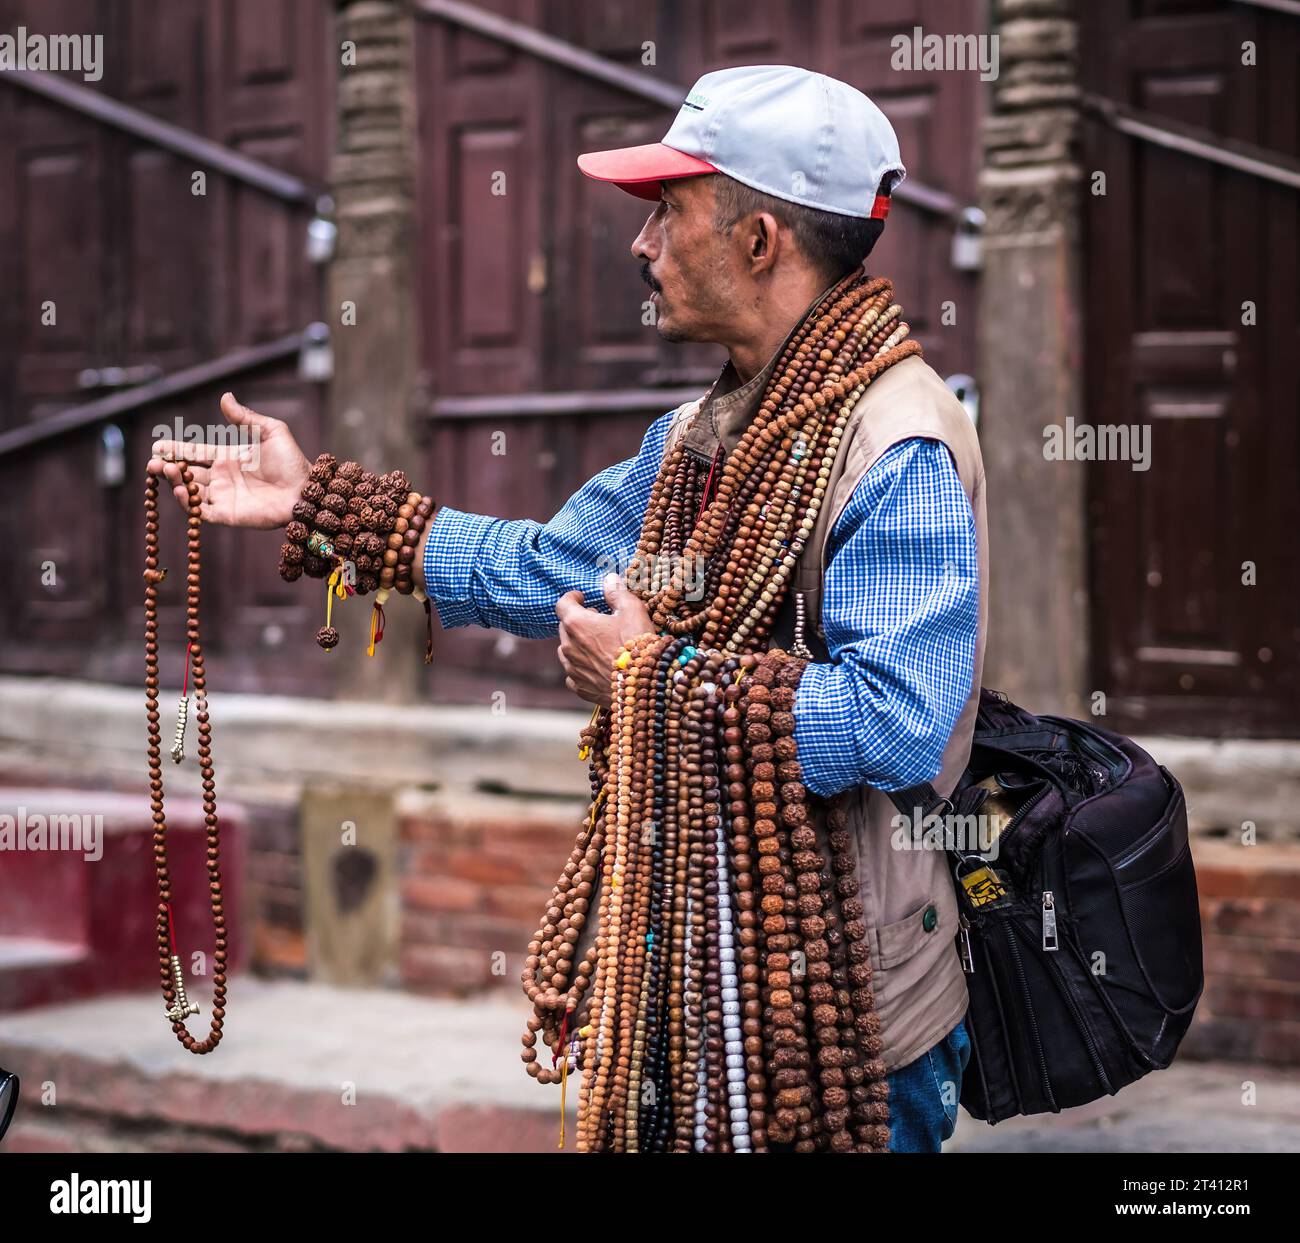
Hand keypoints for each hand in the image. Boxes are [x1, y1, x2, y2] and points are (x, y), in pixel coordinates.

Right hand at [145, 392, 311, 528]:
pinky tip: (181, 491)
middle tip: (153, 464)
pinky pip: (202, 512)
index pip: (194, 453)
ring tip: (166, 473)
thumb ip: (245, 418)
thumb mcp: (270, 432)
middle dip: (167, 468)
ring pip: (191, 492)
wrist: (306, 489)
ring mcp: (224, 497)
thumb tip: (225, 396)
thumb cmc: (292, 461)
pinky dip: (189, 504)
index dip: (175, 450)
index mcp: (227, 457)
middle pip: (187, 473)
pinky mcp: (229, 515)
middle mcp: (221, 478)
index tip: (157, 446)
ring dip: (176, 483)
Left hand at [555, 573, 654, 706]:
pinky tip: (598, 666)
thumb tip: (609, 579)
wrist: (642, 685)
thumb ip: (617, 593)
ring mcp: (572, 669)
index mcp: (576, 624)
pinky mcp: (580, 687)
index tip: (581, 597)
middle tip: (597, 620)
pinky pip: (574, 673)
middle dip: (578, 621)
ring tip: (598, 643)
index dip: (572, 598)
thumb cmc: (636, 644)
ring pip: (567, 651)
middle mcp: (568, 646)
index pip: (563, 604)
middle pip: (565, 627)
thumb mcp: (631, 610)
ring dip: (579, 644)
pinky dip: (583, 667)